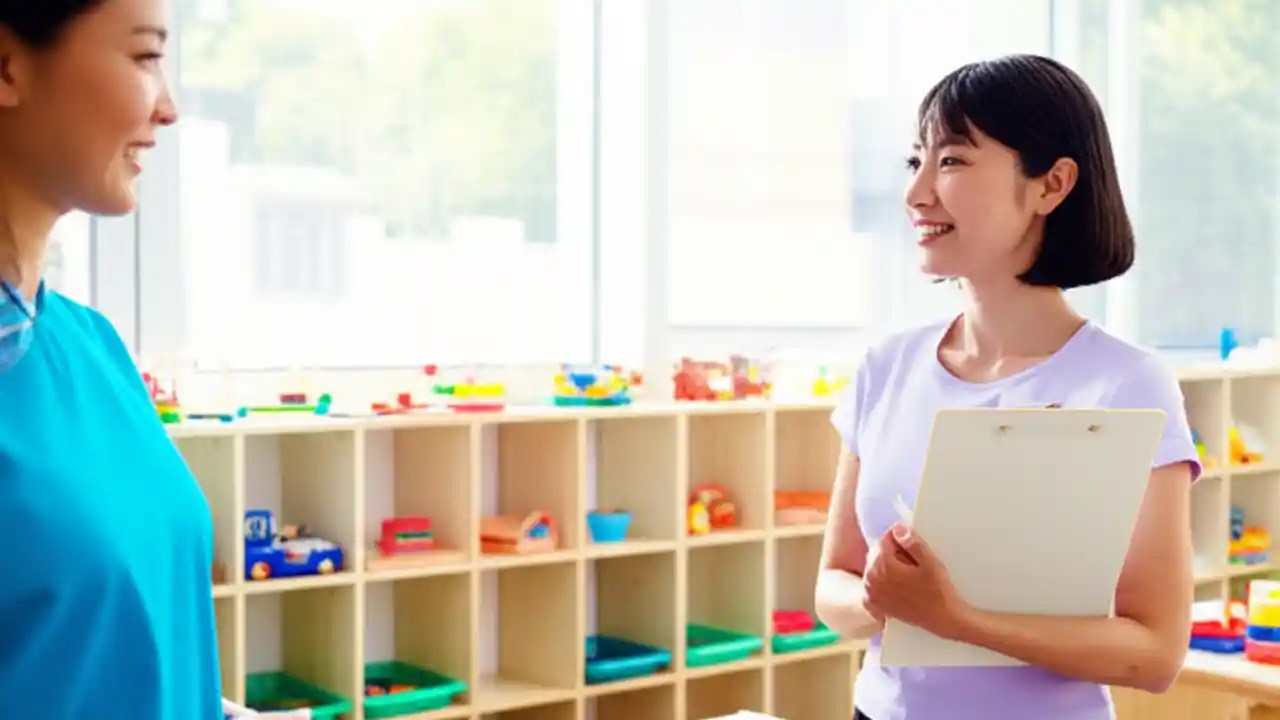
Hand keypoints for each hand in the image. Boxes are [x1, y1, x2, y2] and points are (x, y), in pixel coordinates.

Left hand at [864, 522, 970, 639]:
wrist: (942, 619)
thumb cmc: (938, 591)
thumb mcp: (930, 562)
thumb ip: (912, 543)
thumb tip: (897, 529)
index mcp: (882, 566)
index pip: (884, 539)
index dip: (900, 538)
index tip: (913, 546)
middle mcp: (870, 580)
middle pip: (876, 552)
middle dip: (892, 551)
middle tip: (912, 562)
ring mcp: (870, 593)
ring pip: (873, 567)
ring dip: (886, 565)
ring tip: (906, 574)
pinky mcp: (873, 604)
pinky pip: (871, 582)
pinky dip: (880, 580)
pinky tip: (896, 584)